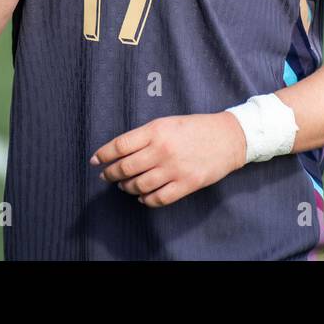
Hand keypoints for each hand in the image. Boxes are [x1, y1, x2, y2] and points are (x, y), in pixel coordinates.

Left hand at [91, 112, 247, 207]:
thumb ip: (144, 136)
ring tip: (124, 186)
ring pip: (138, 185)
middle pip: (125, 167)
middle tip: (106, 176)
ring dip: (127, 188)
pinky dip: (146, 200)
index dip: (103, 155)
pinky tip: (143, 196)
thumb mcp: (167, 123)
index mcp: (156, 131)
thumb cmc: (195, 128)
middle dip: (111, 174)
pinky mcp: (186, 184)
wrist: (228, 137)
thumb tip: (119, 151)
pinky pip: (158, 198)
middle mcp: (162, 150)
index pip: (120, 145)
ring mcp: (174, 169)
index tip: (94, 161)